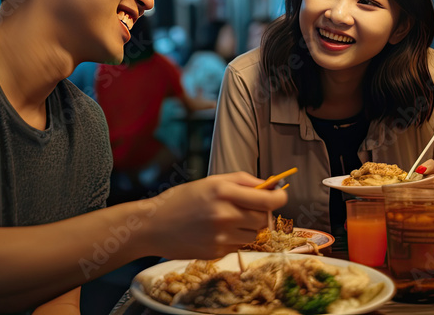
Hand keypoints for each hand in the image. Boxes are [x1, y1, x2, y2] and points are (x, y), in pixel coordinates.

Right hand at [141, 172, 287, 259]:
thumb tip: (270, 184)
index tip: (280, 195)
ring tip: (229, 220)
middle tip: (249, 208)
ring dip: (249, 228)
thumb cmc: (181, 200)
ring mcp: (221, 236)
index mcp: (224, 192)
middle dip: (262, 213)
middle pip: (265, 219)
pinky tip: (217, 232)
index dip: (280, 197)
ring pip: (255, 235)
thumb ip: (242, 181)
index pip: (269, 199)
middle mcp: (225, 214)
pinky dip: (235, 239)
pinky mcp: (217, 252)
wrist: (153, 226)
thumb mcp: (211, 181)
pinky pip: (239, 246)